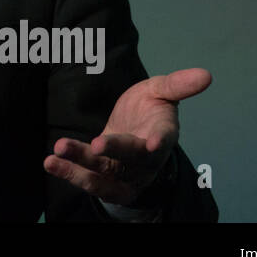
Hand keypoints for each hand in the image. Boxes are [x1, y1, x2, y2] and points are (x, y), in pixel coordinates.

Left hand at [43, 67, 211, 205]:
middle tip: (96, 144)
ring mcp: (124, 173)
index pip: (162, 141)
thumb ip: (178, 85)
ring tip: (56, 154)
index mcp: (162, 136)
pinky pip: (89, 181)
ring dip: (80, 168)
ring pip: (104, 176)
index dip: (159, 142)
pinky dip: (69, 173)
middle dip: (114, 152)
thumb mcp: (160, 91)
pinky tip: (50, 162)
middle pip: (130, 159)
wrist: (133, 132)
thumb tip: (206, 74)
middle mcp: (144, 160)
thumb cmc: (148, 109)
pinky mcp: (105, 180)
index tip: (154, 144)